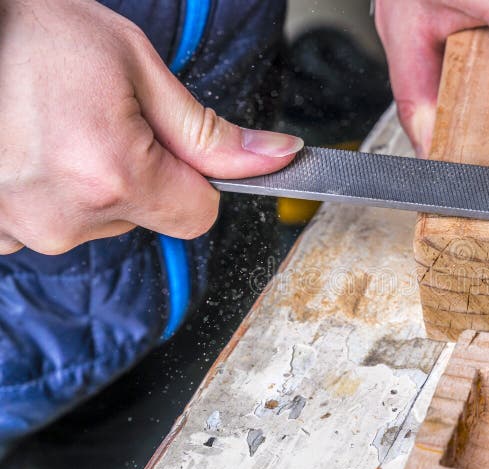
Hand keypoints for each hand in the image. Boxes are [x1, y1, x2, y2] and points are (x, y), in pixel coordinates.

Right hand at [0, 0, 302, 254]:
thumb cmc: (32, 32)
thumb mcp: (136, 67)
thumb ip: (208, 131)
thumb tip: (277, 157)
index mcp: (114, 176)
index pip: (199, 216)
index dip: (195, 179)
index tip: (171, 145)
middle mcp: (67, 218)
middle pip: (148, 217)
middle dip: (139, 173)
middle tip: (96, 117)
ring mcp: (22, 230)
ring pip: (99, 220)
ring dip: (91, 182)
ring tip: (54, 126)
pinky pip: (53, 221)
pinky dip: (51, 192)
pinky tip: (29, 149)